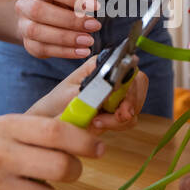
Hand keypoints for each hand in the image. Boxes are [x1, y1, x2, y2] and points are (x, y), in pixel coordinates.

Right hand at [15, 0, 101, 59]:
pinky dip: (65, 52)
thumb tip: (93, 4)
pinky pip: (43, 49)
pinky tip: (82, 51)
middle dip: (69, 20)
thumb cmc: (59, 3)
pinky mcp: (28, 44)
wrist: (39, 19)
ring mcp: (23, 26)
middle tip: (93, 25)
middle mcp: (24, 5)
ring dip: (66, 38)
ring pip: (37, 32)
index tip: (94, 5)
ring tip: (88, 40)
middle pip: (39, 11)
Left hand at [27, 55, 148, 132]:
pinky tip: (98, 125)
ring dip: (120, 118)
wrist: (50, 120)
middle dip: (130, 105)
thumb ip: (93, 91)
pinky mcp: (117, 110)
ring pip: (135, 104)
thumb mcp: (72, 94)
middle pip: (139, 85)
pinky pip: (129, 119)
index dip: (132, 87)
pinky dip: (117, 125)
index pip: (130, 68)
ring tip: (97, 122)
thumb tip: (112, 89)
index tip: (123, 105)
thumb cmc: (57, 102)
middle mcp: (113, 75)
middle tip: (117, 117)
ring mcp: (117, 93)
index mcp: (102, 64)